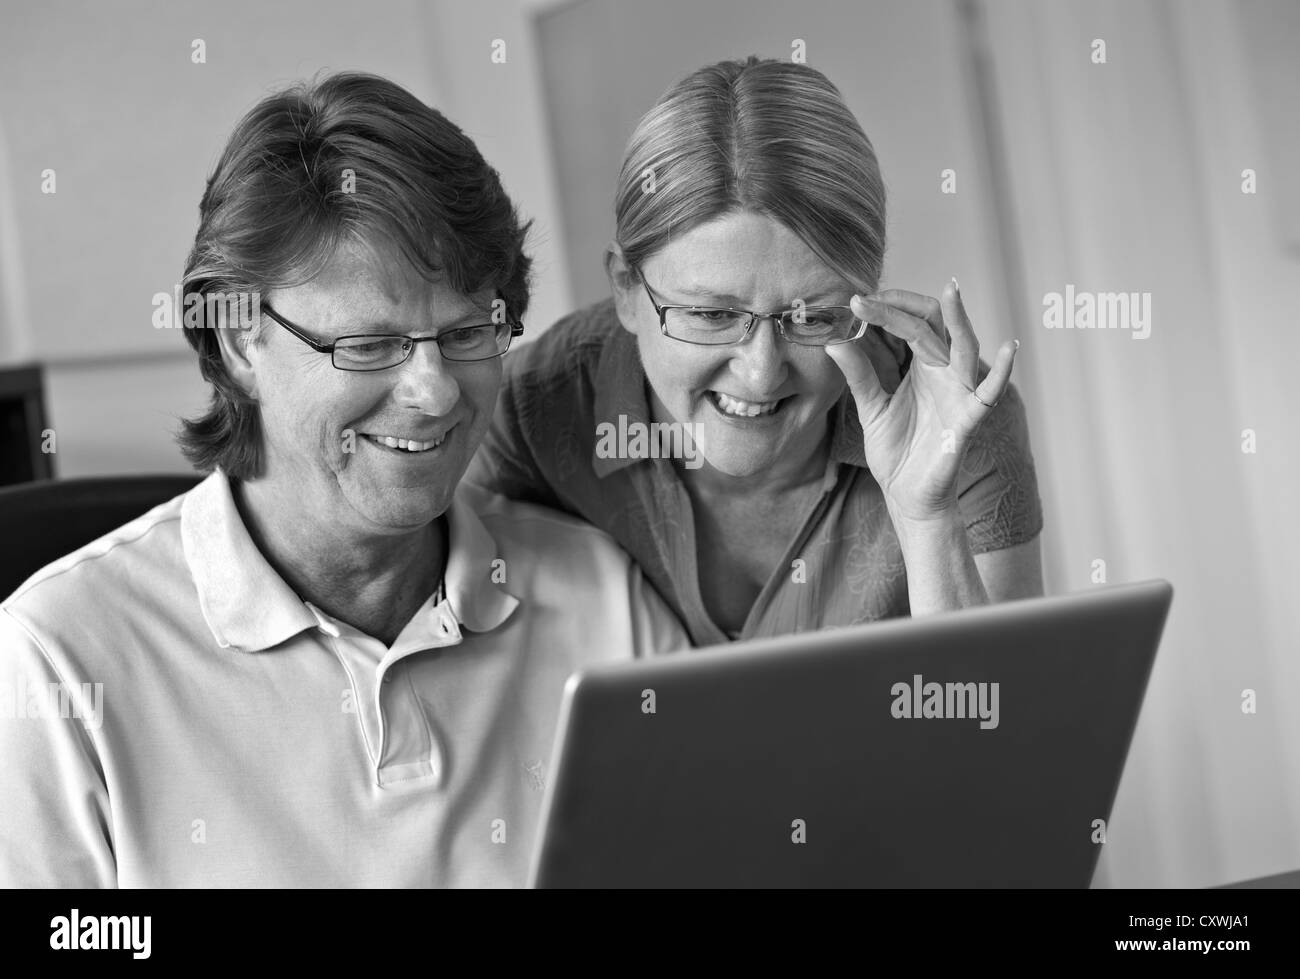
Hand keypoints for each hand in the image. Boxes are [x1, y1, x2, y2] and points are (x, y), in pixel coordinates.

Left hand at [824, 279, 1017, 523]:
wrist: (906, 495)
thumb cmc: (897, 450)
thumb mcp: (871, 407)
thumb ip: (858, 374)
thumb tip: (833, 342)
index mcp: (922, 366)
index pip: (910, 323)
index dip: (885, 309)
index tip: (854, 301)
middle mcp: (944, 372)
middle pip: (936, 324)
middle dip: (904, 307)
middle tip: (869, 299)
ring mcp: (959, 393)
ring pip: (966, 347)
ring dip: (960, 319)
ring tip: (952, 291)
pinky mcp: (967, 420)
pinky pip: (990, 393)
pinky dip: (1003, 370)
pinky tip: (1009, 347)